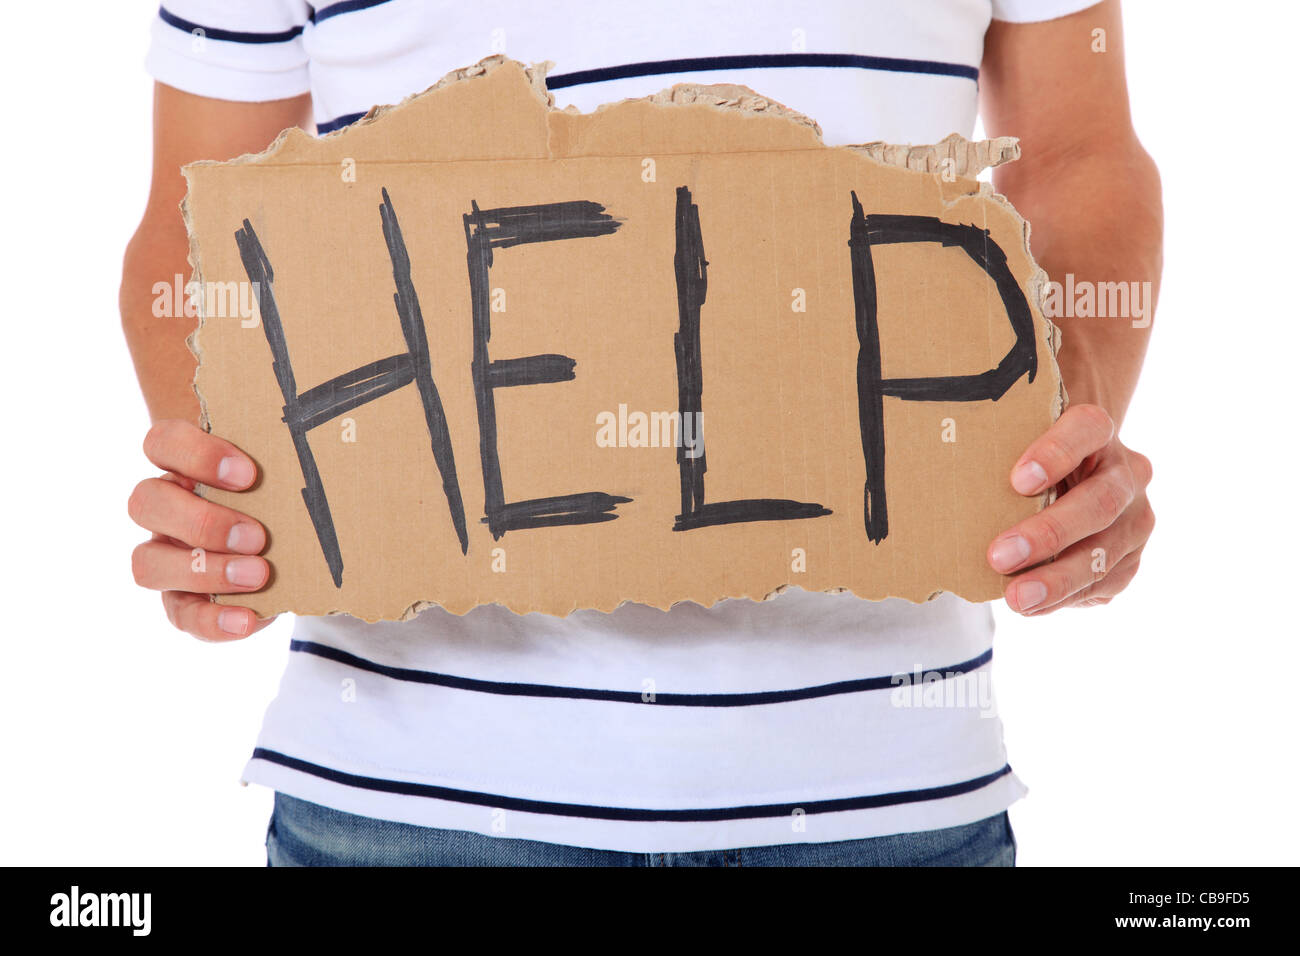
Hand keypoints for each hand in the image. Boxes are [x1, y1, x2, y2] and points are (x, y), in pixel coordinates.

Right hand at [128, 420, 275, 640]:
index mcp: (184, 464)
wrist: (294, 548)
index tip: (249, 475)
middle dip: (202, 521)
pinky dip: (213, 621)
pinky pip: (180, 614)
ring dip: (203, 571)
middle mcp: (165, 507)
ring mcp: (166, 554)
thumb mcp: (287, 471)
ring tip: (258, 575)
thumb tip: (341, 444)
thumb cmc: (284, 494)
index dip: (195, 455)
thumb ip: (292, 456)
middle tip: (257, 535)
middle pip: (145, 502)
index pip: (163, 443)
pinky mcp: (180, 600)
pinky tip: (248, 620)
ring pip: (147, 562)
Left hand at [987, 404, 1153, 614]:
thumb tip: (941, 474)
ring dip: (1057, 579)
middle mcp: (1126, 472)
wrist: (1067, 483)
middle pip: (1100, 501)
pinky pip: (1104, 583)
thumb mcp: (1015, 446)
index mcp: (1096, 432)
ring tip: (1016, 597)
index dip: (1056, 453)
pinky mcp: (1130, 557)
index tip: (1017, 480)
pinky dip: (1065, 597)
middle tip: (1000, 556)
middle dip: (1049, 533)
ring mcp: (1134, 518)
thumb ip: (995, 452)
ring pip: (1105, 551)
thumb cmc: (1025, 461)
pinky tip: (1033, 605)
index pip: (1087, 429)